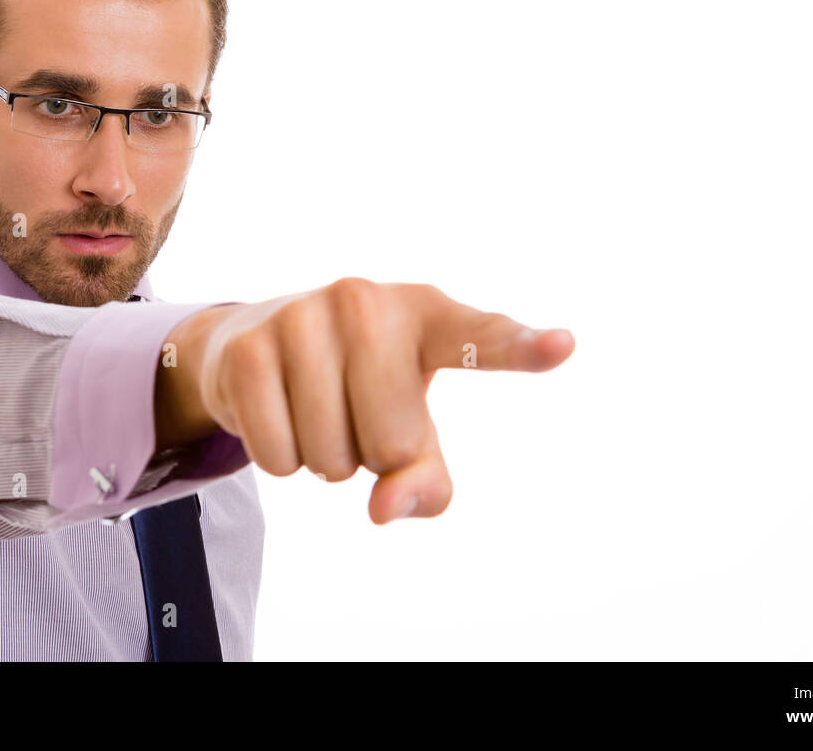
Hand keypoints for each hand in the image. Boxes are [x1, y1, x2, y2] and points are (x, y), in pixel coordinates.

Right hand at [160, 278, 573, 523]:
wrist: (250, 345)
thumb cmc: (354, 390)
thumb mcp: (405, 435)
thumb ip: (424, 481)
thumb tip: (385, 510)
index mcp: (428, 315)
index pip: (481, 338)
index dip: (523, 347)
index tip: (564, 346)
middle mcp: (367, 301)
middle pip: (391, 444)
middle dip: (369, 455)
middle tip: (351, 413)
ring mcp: (303, 316)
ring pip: (331, 457)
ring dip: (322, 461)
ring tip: (313, 409)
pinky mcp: (249, 347)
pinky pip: (277, 457)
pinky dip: (279, 460)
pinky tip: (275, 412)